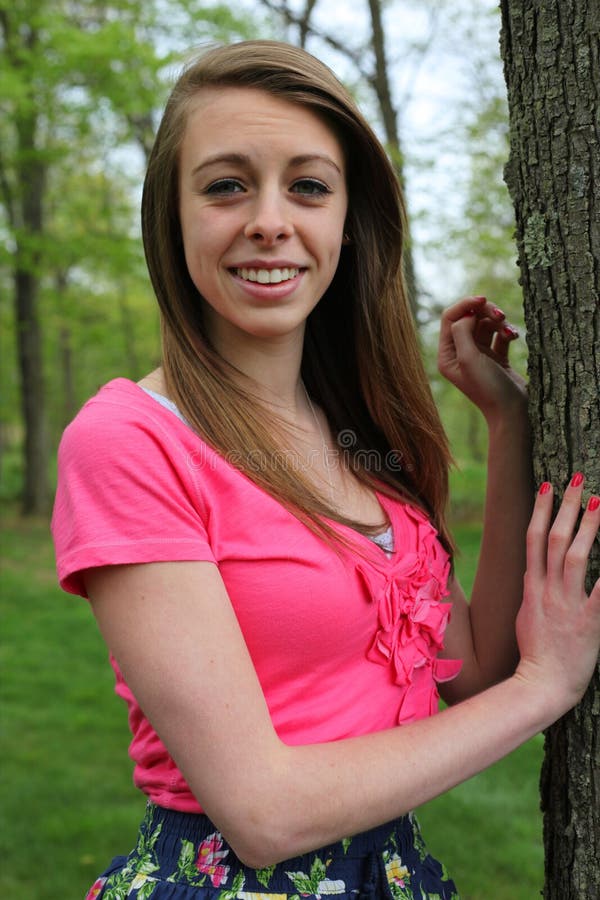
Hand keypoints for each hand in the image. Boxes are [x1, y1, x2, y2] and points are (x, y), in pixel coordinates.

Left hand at [437, 295, 526, 420]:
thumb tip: (467, 314)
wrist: (512, 412)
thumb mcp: (469, 359)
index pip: (450, 318)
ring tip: (510, 331)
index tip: (483, 300)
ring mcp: (479, 355)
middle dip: (485, 311)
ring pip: (486, 324)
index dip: (466, 304)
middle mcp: (460, 353)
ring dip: (499, 322)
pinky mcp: (497, 358)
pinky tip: (515, 337)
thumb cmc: (488, 388)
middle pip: (469, 317)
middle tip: (500, 314)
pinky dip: (507, 332)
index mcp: (447, 355)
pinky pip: (500, 335)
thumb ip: (462, 332)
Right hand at [515, 476, 599, 715]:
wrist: (541, 685)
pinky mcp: (588, 624)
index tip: (548, 486)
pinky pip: (599, 595)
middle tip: (577, 480)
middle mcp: (547, 591)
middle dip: (566, 507)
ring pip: (575, 557)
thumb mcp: (527, 615)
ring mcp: (567, 606)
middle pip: (555, 540)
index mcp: (533, 588)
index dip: (541, 510)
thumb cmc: (536, 653)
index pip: (534, 539)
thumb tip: (532, 568)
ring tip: (599, 502)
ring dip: (587, 527)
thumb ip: (532, 589)